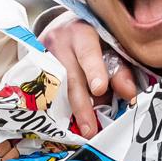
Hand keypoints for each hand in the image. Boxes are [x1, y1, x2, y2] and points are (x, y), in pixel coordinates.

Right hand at [44, 13, 136, 135]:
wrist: (63, 28)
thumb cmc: (93, 39)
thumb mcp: (109, 46)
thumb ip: (120, 69)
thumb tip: (130, 95)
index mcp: (81, 32)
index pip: (87, 52)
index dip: (93, 70)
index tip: (99, 89)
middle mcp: (58, 43)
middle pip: (69, 77)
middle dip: (81, 105)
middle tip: (90, 129)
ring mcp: (41, 57)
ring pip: (55, 89)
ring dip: (69, 113)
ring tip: (81, 132)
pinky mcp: (32, 70)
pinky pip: (44, 94)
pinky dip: (57, 111)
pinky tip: (65, 125)